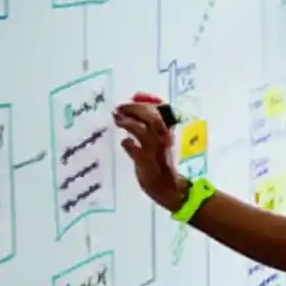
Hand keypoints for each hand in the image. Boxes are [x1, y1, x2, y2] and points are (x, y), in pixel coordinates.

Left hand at [113, 93, 188, 212]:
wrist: (167, 188)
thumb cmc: (158, 162)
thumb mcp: (157, 140)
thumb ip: (146, 124)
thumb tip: (132, 104)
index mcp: (168, 131)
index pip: (159, 109)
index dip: (146, 100)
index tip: (133, 97)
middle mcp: (164, 138)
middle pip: (152, 117)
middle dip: (134, 109)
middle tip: (119, 108)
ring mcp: (156, 151)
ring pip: (144, 131)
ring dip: (129, 123)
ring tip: (117, 119)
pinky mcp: (147, 164)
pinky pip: (136, 151)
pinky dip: (129, 144)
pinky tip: (124, 141)